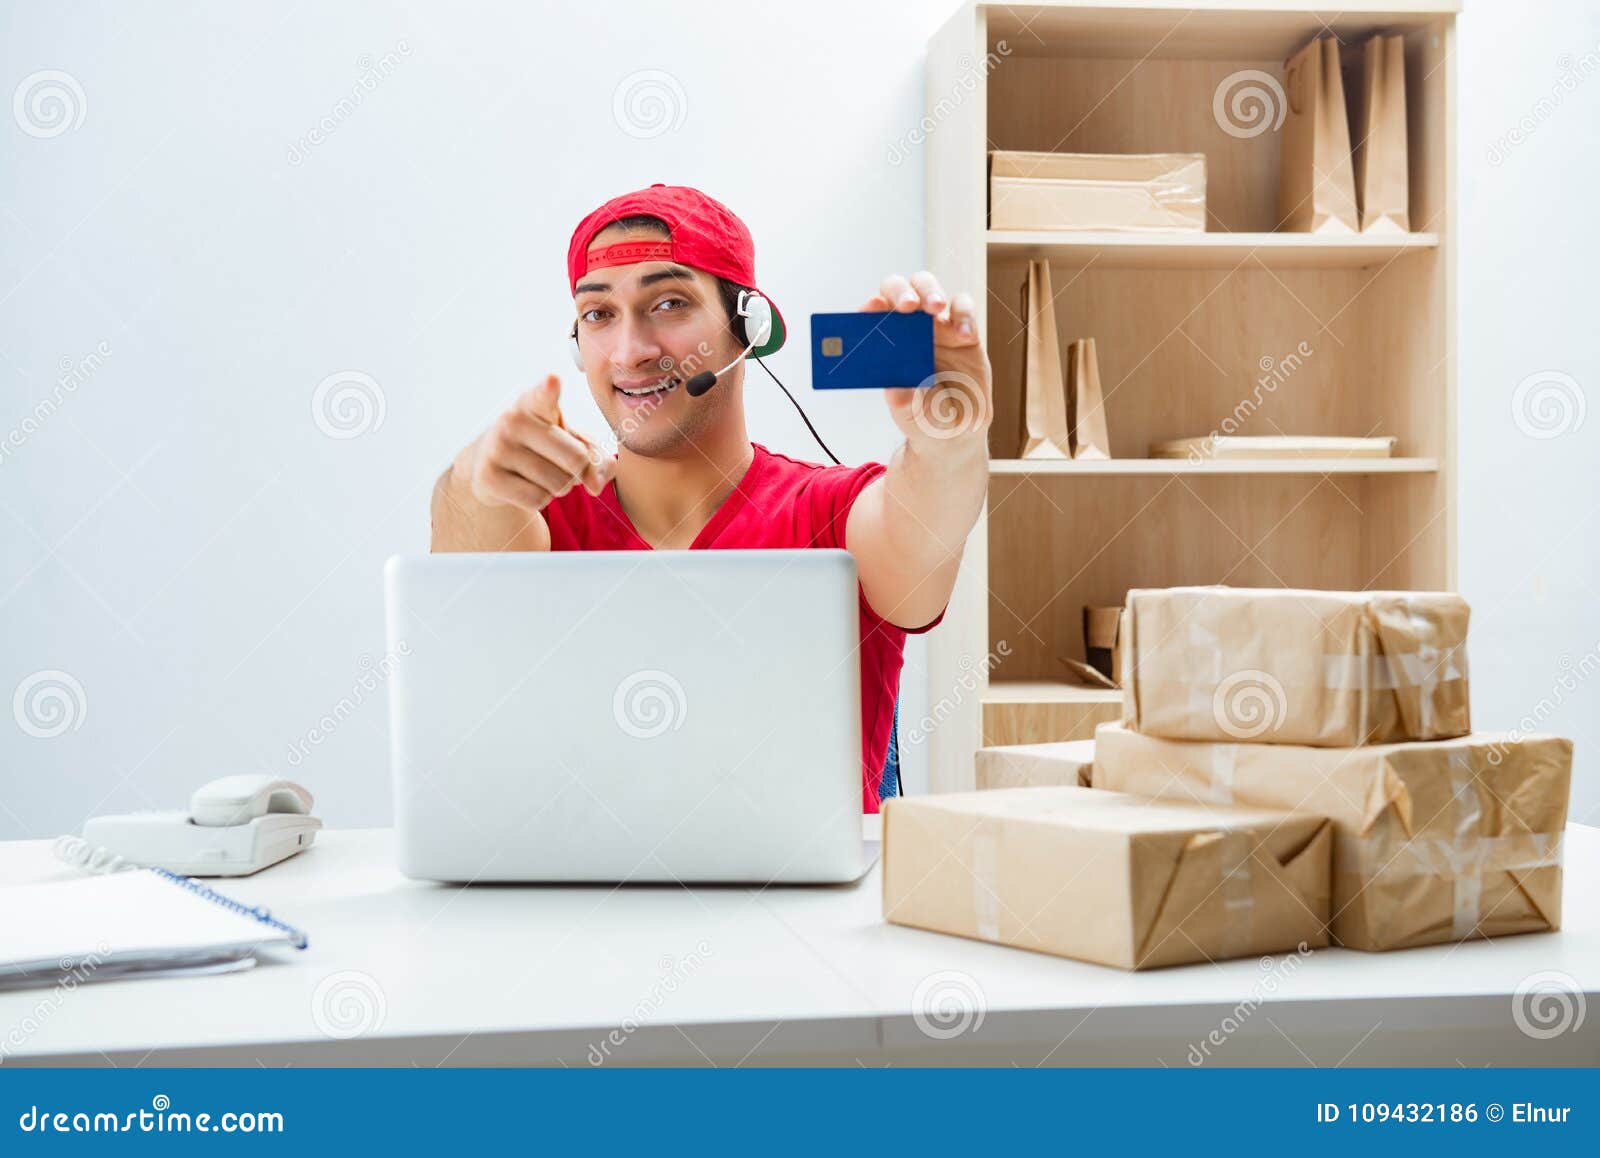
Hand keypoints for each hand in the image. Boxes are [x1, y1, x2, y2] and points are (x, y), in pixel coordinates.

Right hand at [463, 375, 613, 512]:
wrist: (489, 464)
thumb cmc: (541, 447)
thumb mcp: (570, 441)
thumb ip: (596, 458)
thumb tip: (596, 485)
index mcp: (535, 403)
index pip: (544, 396)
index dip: (549, 389)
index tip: (552, 380)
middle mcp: (512, 420)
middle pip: (576, 458)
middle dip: (578, 471)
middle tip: (559, 463)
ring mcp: (497, 448)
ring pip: (558, 484)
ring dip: (558, 487)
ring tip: (539, 473)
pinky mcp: (488, 477)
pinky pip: (538, 500)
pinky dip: (541, 500)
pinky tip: (524, 486)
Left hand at [862, 271, 991, 454]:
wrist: (958, 427)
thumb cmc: (924, 414)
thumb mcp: (911, 413)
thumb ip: (903, 400)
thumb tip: (895, 391)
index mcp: (886, 342)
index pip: (873, 315)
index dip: (871, 307)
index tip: (872, 307)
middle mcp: (908, 327)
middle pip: (901, 290)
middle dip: (901, 292)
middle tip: (908, 305)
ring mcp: (937, 326)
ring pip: (929, 289)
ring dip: (930, 293)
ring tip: (935, 307)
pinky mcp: (965, 331)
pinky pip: (964, 309)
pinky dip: (964, 315)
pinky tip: (964, 335)